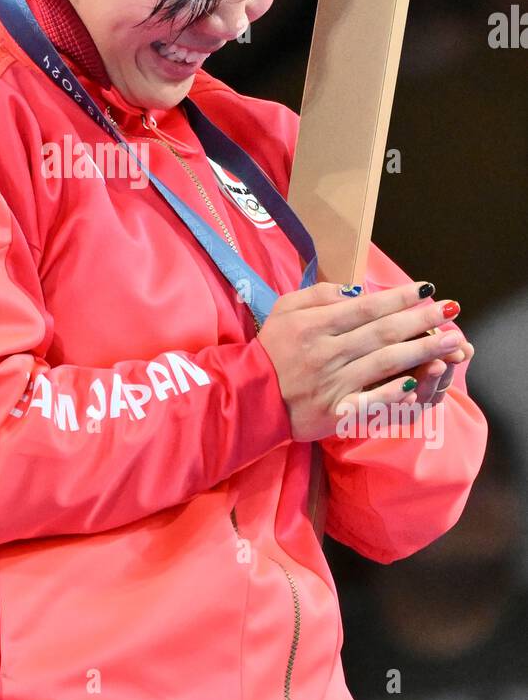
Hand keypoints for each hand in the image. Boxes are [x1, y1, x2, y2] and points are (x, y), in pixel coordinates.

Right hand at [257, 280, 466, 443]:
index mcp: (315, 325)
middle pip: (383, 333)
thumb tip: (358, 291)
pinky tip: (420, 383)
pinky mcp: (336, 412)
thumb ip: (319, 295)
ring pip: (385, 363)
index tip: (426, 288)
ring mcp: (334, 384)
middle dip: (421, 320)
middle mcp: (327, 352)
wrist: (249, 397)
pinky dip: (395, 393)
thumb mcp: (284, 309)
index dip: (399, 297)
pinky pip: (371, 401)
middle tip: (451, 310)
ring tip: (451, 342)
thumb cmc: (269, 349)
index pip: (366, 307)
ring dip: (422, 351)